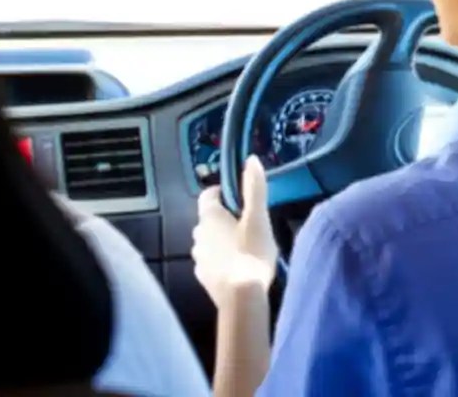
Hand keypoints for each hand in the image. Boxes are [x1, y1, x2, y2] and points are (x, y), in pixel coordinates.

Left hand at [192, 156, 278, 306]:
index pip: (208, 195)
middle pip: (209, 219)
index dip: (222, 192)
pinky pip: (211, 261)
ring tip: (244, 246)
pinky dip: (221, 260)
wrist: (242, 297)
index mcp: (209, 217)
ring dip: (222, 240)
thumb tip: (251, 160)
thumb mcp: (258, 218)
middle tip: (247, 223)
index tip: (238, 197)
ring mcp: (199, 258)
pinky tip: (237, 266)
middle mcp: (198, 234)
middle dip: (224, 218)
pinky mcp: (203, 277)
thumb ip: (254, 188)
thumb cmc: (251, 253)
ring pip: (209, 241)